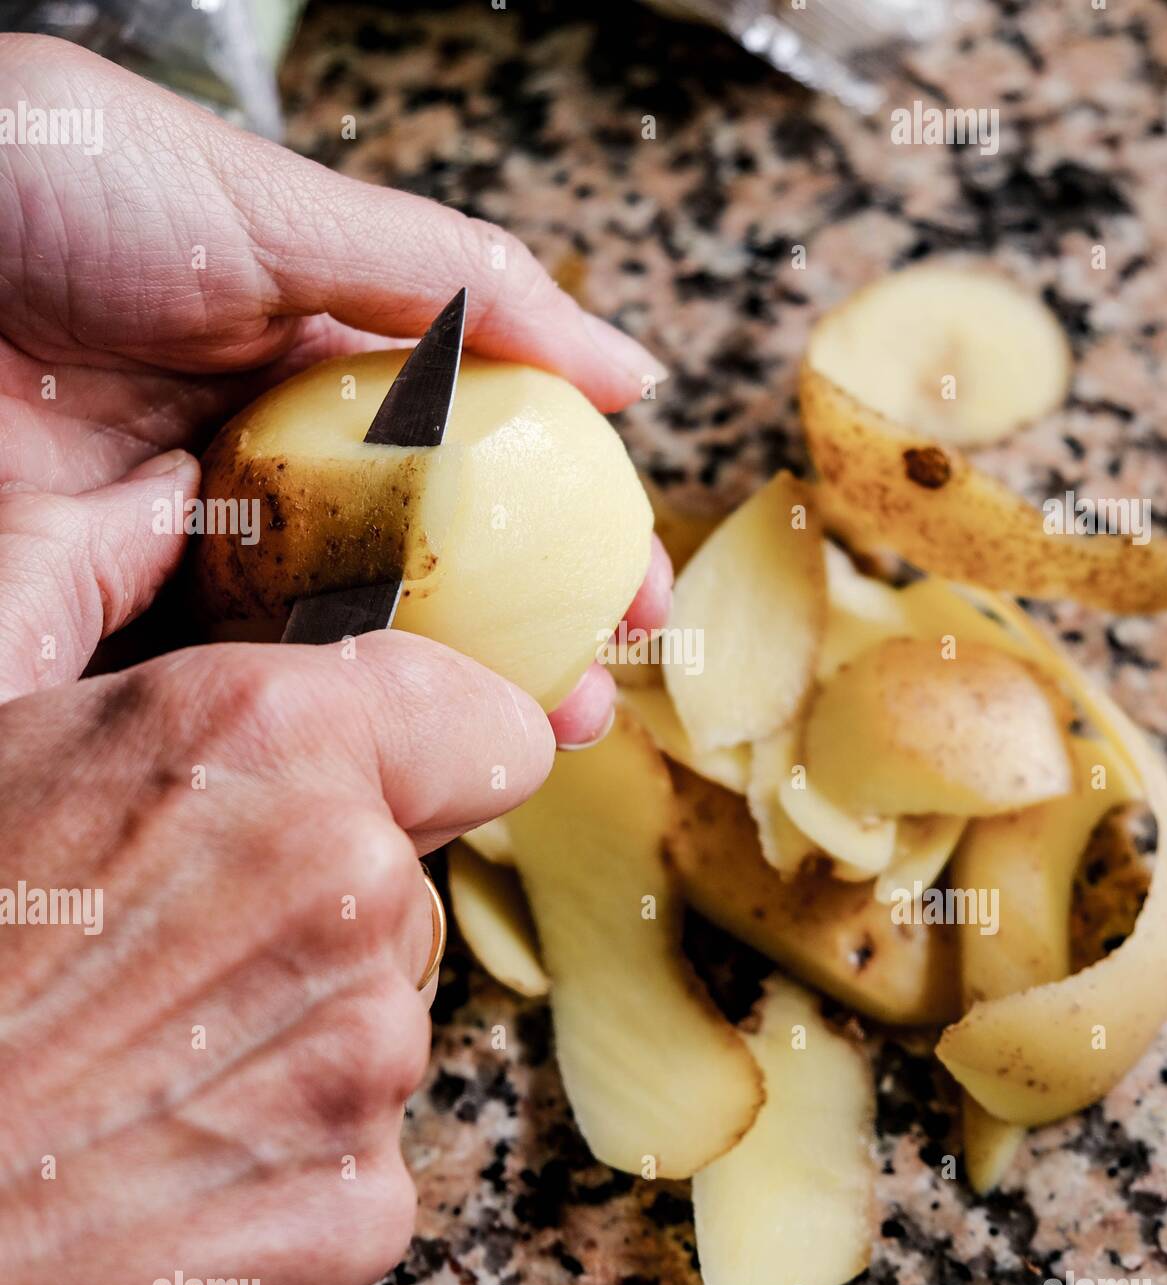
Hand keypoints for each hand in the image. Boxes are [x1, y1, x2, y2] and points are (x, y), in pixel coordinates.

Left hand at [0, 33, 671, 744]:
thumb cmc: (60, 185)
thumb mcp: (281, 217)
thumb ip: (462, 287)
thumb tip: (632, 371)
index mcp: (317, 378)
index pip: (478, 476)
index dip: (569, 539)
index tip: (638, 596)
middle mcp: (265, 472)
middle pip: (424, 580)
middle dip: (527, 649)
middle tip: (597, 702)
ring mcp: (185, 548)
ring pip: (339, 646)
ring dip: (441, 703)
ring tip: (532, 746)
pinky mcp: (97, 609)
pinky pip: (220, 675)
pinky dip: (310, 718)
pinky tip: (390, 748)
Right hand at [0, 452, 554, 1284]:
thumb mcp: (8, 725)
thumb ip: (150, 638)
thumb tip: (212, 565)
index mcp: (267, 736)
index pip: (486, 728)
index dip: (437, 756)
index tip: (396, 783)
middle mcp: (346, 881)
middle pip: (409, 881)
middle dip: (319, 903)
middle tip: (168, 946)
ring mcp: (363, 1052)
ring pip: (381, 1011)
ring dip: (295, 1026)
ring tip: (143, 1051)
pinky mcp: (356, 1199)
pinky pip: (360, 1142)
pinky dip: (285, 1150)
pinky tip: (165, 1143)